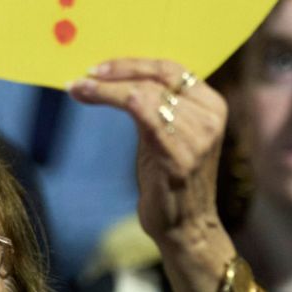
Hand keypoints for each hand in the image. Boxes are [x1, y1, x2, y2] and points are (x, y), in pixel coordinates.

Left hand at [69, 58, 227, 249]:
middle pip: (158, 76)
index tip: (99, 67)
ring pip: (143, 92)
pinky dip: (109, 98)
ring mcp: (197, 136)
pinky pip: (140, 111)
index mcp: (213, 106)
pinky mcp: (178, 154)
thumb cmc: (169, 180)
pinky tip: (87, 96)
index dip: (133, 63)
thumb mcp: (166, 133)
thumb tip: (111, 75)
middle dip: (116, 71)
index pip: (171, 68)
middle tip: (84, 74)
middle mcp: (210, 117)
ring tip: (78, 87)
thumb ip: (155, 104)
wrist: (185, 228)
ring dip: (105, 87)